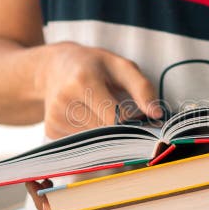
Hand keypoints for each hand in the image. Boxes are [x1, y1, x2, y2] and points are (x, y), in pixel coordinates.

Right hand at [37, 43, 162, 138]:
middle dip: (122, 130)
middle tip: (128, 119)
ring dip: (107, 133)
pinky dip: (93, 136)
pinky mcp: (51, 130)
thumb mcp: (120, 66)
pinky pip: (83, 144)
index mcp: (83, 81)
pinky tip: (89, 119)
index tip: (144, 123)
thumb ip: (142, 88)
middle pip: (106, 132)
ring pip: (96, 141)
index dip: (132, 124)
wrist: (53, 67)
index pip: (115, 118)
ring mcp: (55, 117)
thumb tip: (157, 114)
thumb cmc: (94, 65)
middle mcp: (64, 101)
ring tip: (103, 113)